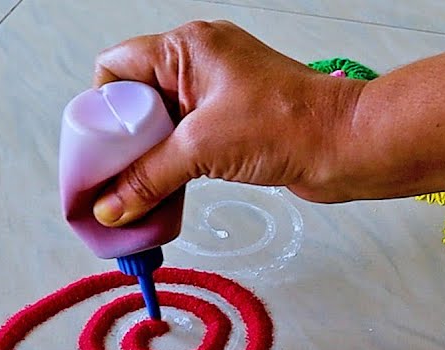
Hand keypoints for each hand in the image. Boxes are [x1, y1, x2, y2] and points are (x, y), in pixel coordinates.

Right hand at [91, 21, 364, 225]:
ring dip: (148, 157)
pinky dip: (173, 164)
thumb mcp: (202, 150)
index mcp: (188, 47)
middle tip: (112, 178)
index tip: (97, 149)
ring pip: (163, 123)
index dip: (102, 107)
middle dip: (122, 140)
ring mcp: (219, 92)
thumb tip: (111, 206)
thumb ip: (149, 178)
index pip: (118, 66)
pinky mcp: (235, 121)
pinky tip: (165, 192)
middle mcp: (201, 63)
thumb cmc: (290, 127)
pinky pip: (188, 139)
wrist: (347, 147)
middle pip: (137, 98)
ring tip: (135, 193)